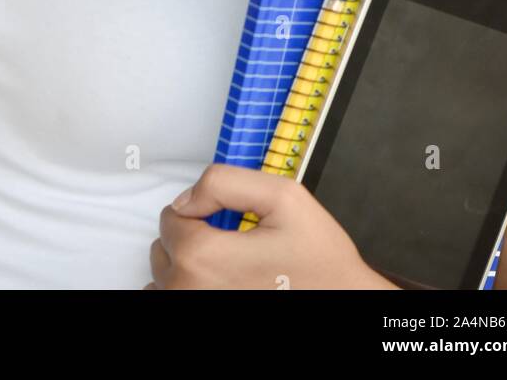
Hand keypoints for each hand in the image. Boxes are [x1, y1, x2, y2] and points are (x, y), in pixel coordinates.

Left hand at [144, 164, 398, 289]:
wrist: (342, 301)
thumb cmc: (318, 260)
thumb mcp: (283, 197)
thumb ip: (224, 182)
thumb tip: (187, 199)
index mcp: (204, 258)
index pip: (170, 219)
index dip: (198, 211)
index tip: (226, 221)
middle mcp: (190, 292)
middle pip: (163, 250)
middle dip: (190, 238)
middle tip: (231, 245)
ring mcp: (194, 312)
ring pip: (163, 281)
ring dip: (185, 268)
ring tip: (225, 269)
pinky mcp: (199, 324)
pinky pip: (171, 302)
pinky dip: (187, 291)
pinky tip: (218, 286)